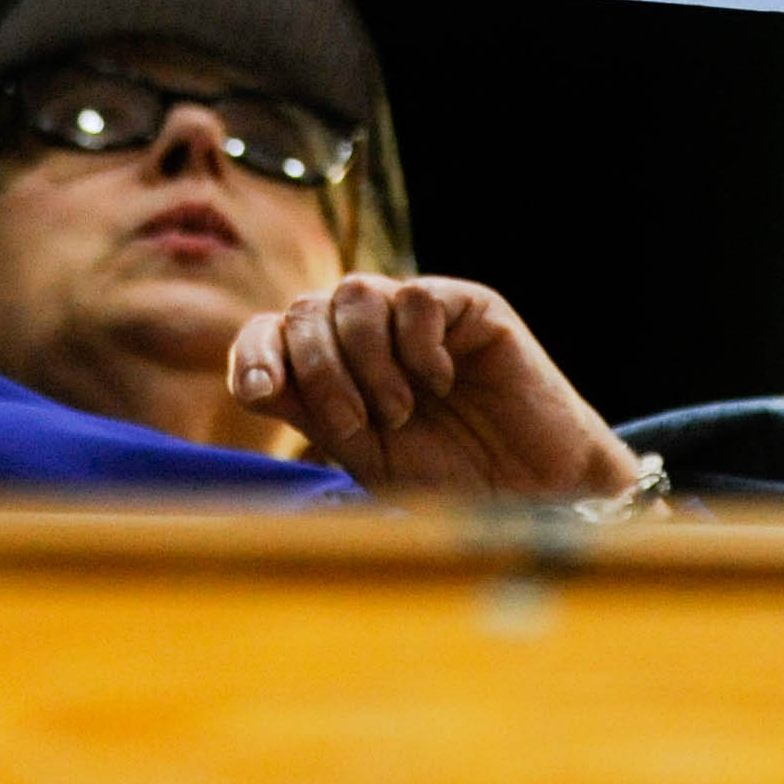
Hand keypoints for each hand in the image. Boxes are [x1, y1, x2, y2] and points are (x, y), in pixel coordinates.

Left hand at [226, 272, 650, 504]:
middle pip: (307, 309)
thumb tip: (252, 381)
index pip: (272, 330)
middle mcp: (370, 331)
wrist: (531, 491)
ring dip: (367, 360)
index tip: (255, 391)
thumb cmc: (448, 480)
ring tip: (403, 410)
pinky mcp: (468, 306)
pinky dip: (417, 346)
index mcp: (335, 365)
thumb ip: (312, 415)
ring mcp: (418, 315)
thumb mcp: (364, 456)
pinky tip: (442, 380)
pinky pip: (417, 296)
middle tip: (359, 424)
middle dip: (320, 370)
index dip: (254, 351)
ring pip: (356, 293)